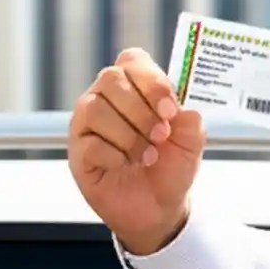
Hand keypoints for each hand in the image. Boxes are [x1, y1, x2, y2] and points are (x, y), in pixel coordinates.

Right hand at [67, 47, 206, 254]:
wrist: (159, 208)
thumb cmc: (171, 166)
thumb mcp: (191, 140)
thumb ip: (190, 118)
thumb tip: (183, 106)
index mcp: (135, 86)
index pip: (133, 60)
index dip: (151, 80)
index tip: (171, 109)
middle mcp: (106, 97)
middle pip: (111, 78)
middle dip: (141, 110)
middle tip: (161, 136)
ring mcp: (87, 123)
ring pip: (96, 109)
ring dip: (129, 135)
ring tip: (147, 156)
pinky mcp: (78, 152)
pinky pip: (89, 143)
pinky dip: (114, 156)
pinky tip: (125, 165)